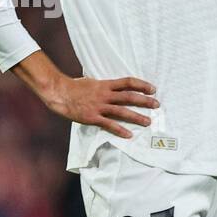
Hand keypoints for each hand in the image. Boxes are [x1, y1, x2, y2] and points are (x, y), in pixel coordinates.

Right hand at [41, 74, 158, 137]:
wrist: (60, 93)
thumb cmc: (74, 87)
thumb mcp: (91, 82)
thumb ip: (103, 86)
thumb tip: (113, 87)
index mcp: (105, 84)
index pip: (127, 82)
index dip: (141, 85)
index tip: (152, 88)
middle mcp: (105, 95)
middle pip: (129, 97)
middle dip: (145, 101)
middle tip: (157, 105)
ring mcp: (99, 106)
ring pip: (122, 111)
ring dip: (137, 117)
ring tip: (148, 121)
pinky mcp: (93, 117)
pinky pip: (109, 125)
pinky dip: (120, 130)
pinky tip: (129, 134)